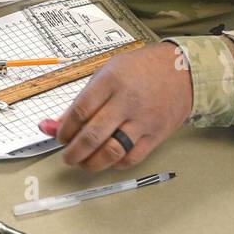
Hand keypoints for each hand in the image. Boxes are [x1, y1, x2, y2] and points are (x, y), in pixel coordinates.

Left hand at [39, 42, 192, 170]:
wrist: (182, 71)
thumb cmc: (141, 69)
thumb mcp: (106, 73)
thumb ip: (81, 100)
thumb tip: (52, 125)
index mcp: (111, 81)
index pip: (80, 112)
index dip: (64, 130)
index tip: (60, 136)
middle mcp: (127, 101)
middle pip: (92, 136)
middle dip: (73, 152)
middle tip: (67, 155)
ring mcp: (143, 120)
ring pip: (111, 152)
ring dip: (91, 163)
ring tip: (83, 162)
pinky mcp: (156, 135)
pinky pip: (131, 158)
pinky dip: (115, 164)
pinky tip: (107, 160)